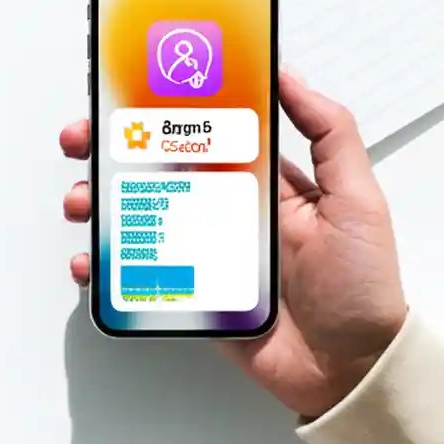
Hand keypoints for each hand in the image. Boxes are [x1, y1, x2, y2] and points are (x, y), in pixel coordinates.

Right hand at [61, 71, 406, 418]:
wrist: (351, 368)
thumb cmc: (361, 284)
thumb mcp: (356, 198)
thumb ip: (329, 132)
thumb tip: (289, 75)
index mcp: (259, 180)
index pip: (201, 132)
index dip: (161, 110)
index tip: (126, 90)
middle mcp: (224, 210)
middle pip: (154, 169)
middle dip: (110, 150)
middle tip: (82, 140)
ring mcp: (201, 252)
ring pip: (135, 216)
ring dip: (98, 202)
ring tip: (84, 201)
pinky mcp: (188, 293)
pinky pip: (135, 274)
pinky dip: (104, 265)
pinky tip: (92, 259)